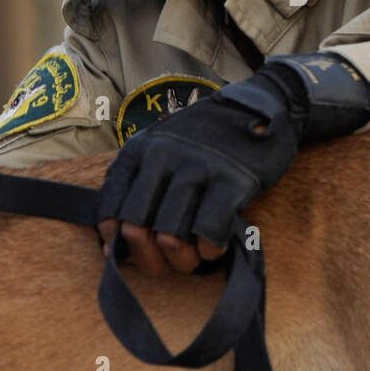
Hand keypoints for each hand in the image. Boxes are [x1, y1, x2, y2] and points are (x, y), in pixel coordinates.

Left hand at [97, 53, 369, 274]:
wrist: (260, 106)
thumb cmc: (206, 138)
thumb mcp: (162, 146)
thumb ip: (140, 184)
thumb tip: (116, 242)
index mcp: (140, 150)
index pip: (109, 207)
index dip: (114, 241)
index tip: (127, 253)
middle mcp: (163, 157)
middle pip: (136, 227)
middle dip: (147, 257)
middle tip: (164, 264)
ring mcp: (198, 168)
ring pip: (170, 236)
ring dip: (181, 260)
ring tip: (193, 258)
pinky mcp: (232, 181)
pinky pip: (209, 233)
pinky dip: (209, 251)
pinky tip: (214, 248)